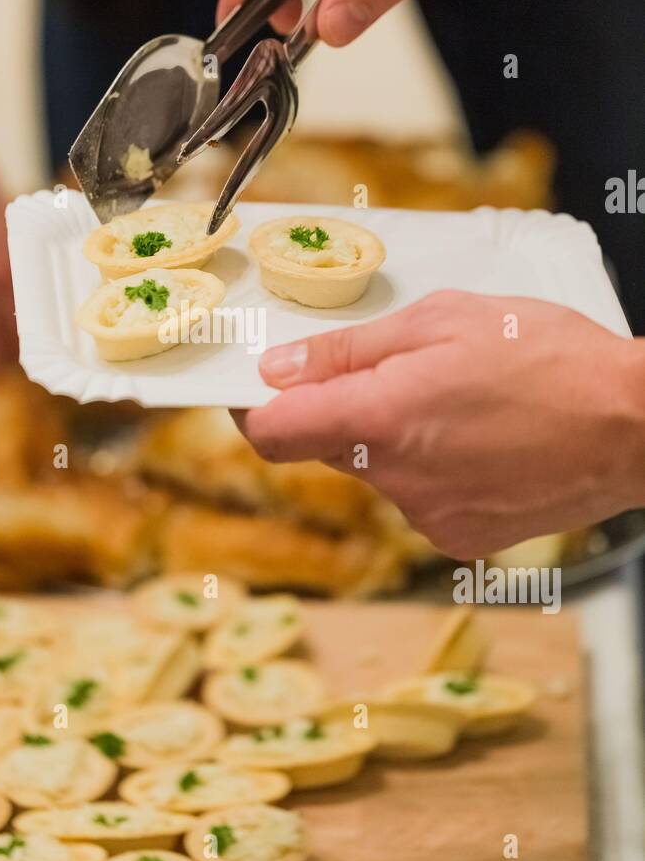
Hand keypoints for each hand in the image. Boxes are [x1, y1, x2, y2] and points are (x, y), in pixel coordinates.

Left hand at [237, 292, 644, 557]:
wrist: (635, 426)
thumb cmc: (550, 359)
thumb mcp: (444, 320)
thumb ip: (350, 350)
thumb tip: (279, 370)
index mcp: (379, 419)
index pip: (270, 433)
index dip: (254, 408)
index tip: (259, 388)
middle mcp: (393, 480)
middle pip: (326, 448)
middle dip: (347, 412)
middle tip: (404, 375)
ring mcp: (427, 517)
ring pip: (378, 472)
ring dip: (398, 441)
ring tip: (464, 407)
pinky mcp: (459, 540)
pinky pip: (419, 499)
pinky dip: (435, 471)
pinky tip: (483, 443)